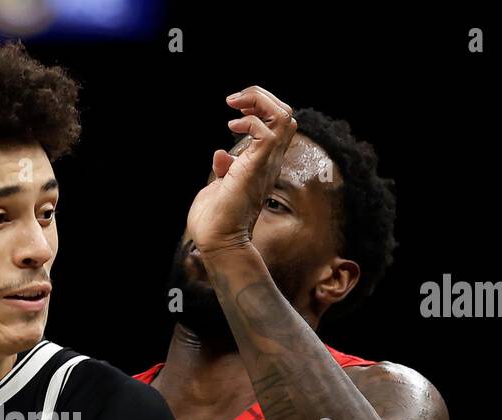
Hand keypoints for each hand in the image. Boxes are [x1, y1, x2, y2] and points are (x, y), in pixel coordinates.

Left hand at [186, 85, 297, 258]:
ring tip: (235, 105)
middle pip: (286, 114)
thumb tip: (221, 155)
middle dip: (262, 97)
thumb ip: (224, 170)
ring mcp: (266, 163)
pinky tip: (232, 126)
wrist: (217, 241)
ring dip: (260, 101)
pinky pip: (269, 130)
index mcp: (262, 164)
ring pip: (284, 116)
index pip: (278, 126)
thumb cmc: (215, 221)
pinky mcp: (258, 167)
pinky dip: (251, 120)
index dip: (261, 109)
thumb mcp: (219, 188)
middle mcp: (270, 161)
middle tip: (235, 102)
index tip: (236, 112)